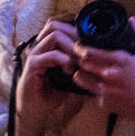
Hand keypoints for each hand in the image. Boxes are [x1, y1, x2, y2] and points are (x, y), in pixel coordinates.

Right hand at [14, 19, 87, 135]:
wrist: (35, 111)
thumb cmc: (52, 93)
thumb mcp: (71, 78)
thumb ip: (81, 68)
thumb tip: (102, 62)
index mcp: (48, 46)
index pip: (59, 24)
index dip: (74, 26)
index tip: (90, 37)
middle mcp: (40, 46)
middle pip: (56, 24)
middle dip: (74, 35)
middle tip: (86, 51)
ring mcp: (35, 54)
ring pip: (54, 35)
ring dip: (70, 46)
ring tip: (78, 61)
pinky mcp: (32, 65)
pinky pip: (50, 55)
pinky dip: (63, 60)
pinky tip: (70, 70)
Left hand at [71, 17, 134, 125]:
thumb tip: (132, 19)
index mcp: (119, 59)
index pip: (89, 51)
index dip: (79, 48)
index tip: (78, 46)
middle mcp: (109, 73)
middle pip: (82, 63)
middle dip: (79, 60)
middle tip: (79, 58)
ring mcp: (105, 89)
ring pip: (80, 78)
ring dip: (80, 74)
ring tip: (84, 72)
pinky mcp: (104, 103)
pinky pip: (90, 94)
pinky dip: (92, 90)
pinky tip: (97, 88)